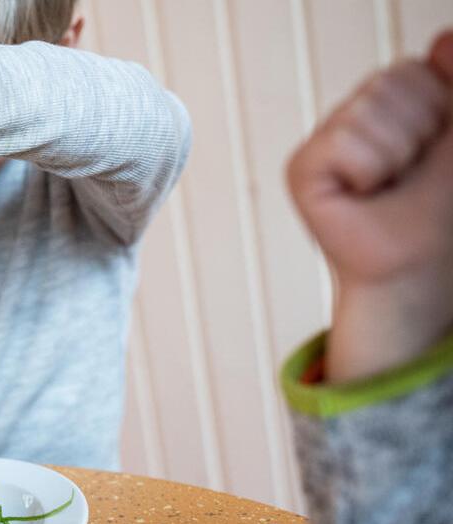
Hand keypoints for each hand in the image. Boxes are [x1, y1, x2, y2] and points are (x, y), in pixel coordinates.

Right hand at [287, 30, 452, 381]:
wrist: (419, 267)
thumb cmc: (440, 211)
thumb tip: (441, 39)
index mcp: (384, 107)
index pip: (412, 69)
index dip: (437, 110)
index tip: (431, 152)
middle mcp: (347, 119)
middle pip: (389, 82)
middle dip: (417, 129)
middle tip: (409, 173)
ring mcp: (320, 143)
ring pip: (366, 110)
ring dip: (396, 154)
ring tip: (387, 185)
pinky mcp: (301, 170)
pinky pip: (343, 141)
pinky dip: (367, 169)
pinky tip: (362, 193)